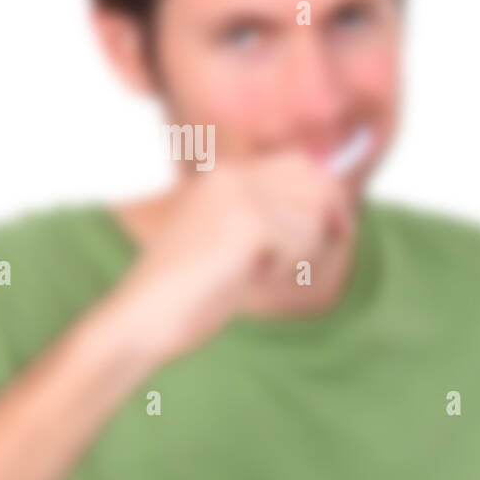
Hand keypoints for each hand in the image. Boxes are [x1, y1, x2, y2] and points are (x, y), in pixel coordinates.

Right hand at [110, 151, 353, 362]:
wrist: (142, 316)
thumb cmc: (188, 291)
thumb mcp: (234, 243)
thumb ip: (274, 219)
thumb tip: (337, 211)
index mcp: (226, 176)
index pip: (302, 163)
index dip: (327, 195)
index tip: (336, 230)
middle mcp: (233, 175)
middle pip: (318, 184)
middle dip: (323, 225)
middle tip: (294, 260)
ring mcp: (240, 195)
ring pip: (314, 218)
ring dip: (298, 256)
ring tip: (256, 271)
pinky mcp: (248, 222)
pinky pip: (303, 244)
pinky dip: (285, 270)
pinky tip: (250, 277)